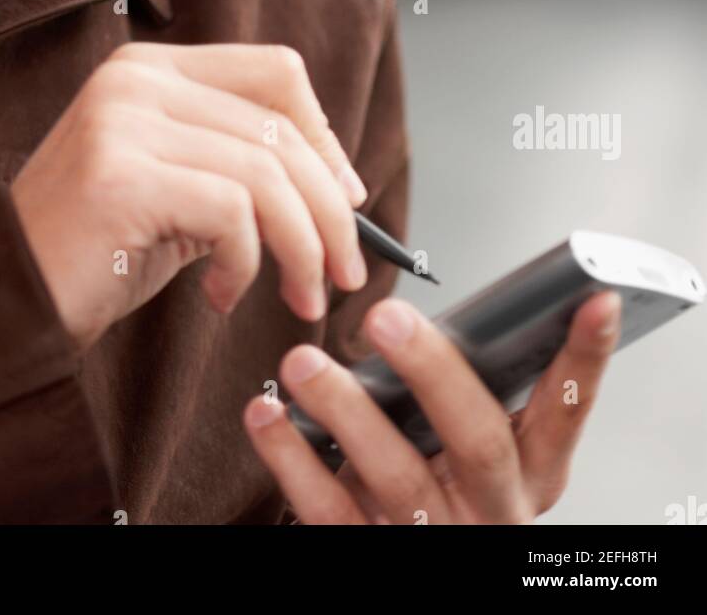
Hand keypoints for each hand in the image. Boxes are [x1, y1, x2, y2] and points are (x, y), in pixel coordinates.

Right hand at [10, 43, 368, 352]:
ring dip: (303, 247)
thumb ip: (240, 163)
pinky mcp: (120, 176)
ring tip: (303, 296)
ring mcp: (123, 121)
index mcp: (154, 68)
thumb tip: (343, 185)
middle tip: (344, 273)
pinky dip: (247, 264)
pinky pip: (232, 212)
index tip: (346, 200)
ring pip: (266, 173)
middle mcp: (136, 79)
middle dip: (330, 211)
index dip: (325, 136)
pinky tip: (223, 296)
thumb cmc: (101, 249)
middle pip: (281, 128)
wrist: (8, 297)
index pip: (276, 71)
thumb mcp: (181, 186)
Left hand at [243, 289, 621, 523]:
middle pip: (476, 440)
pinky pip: (328, 511)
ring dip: (344, 410)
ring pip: (396, 476)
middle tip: (387, 317)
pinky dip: (291, 459)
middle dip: (432, 372)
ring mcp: (434, 540)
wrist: (415, 564)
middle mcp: (491, 510)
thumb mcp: (471, 442)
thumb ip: (462, 387)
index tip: (595, 298)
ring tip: (302, 362)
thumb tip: (422, 311)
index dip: (584, 358)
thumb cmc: (440, 479)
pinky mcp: (371, 558)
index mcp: (531, 472)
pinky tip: (267, 415)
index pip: (566, 411)